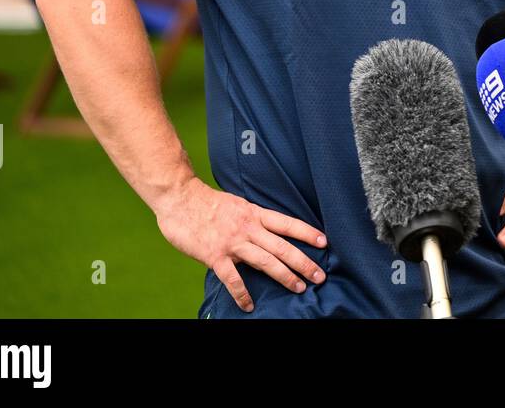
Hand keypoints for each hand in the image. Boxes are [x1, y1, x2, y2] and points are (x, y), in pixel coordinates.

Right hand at [155, 178, 327, 312]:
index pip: (287, 223)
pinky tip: (249, 305)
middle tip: (320, 276)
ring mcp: (233, 243)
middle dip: (304, 262)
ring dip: (285, 276)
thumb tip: (266, 229)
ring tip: (299, 288)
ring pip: (266, 262)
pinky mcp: (215, 256)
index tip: (324, 242)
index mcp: (255, 214)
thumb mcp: (238, 204)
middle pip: (282, 247)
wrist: (180, 198)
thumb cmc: (207, 202)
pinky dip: (242, 294)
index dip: (307, 233)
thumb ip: (252, 217)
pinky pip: (232, 278)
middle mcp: (249, 228)